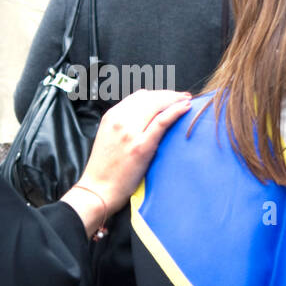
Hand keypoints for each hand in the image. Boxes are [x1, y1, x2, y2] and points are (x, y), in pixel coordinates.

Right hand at [65, 89, 192, 227]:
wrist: (98, 190)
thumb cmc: (105, 169)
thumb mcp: (109, 138)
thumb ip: (124, 124)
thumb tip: (147, 116)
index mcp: (111, 117)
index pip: (139, 96)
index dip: (158, 94)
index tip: (170, 97)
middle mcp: (119, 120)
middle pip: (149, 98)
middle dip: (169, 95)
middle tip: (183, 97)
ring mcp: (130, 132)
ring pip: (156, 105)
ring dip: (174, 99)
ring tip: (187, 100)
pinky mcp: (141, 146)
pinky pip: (161, 122)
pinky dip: (175, 111)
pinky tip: (185, 106)